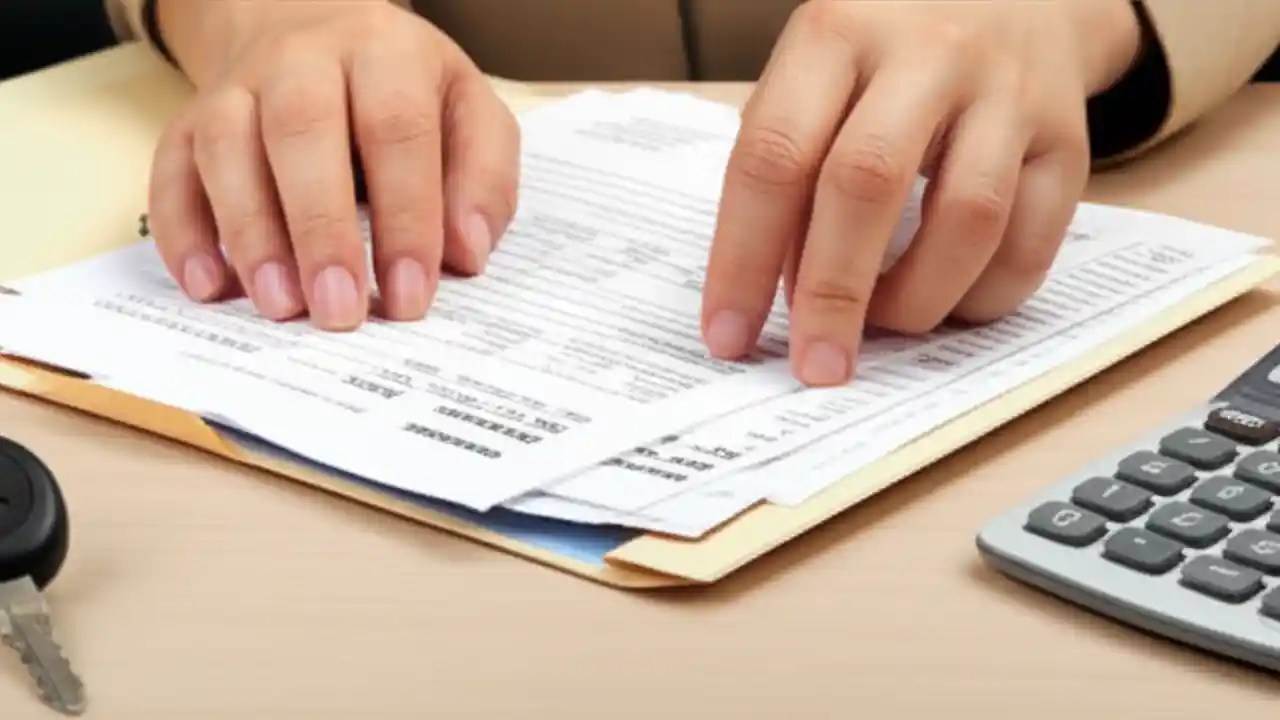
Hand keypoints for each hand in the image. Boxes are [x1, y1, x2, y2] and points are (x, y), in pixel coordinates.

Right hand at [147, 1, 519, 329]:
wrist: (315, 26)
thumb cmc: (406, 94)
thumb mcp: (468, 114)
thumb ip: (482, 179)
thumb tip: (466, 253)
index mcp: (386, 52)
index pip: (397, 130)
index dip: (406, 218)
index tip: (409, 295)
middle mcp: (303, 57)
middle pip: (303, 130)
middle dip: (322, 229)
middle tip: (339, 310)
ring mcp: (239, 85)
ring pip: (226, 147)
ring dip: (251, 234)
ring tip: (281, 306)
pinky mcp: (189, 119)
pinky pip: (170, 170)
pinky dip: (183, 232)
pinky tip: (208, 287)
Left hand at [701, 0, 1141, 384]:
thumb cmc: (887, 54)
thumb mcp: (819, 76)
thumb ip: (790, 166)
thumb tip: (773, 291)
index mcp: (838, 31)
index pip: (774, 155)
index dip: (743, 258)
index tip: (729, 334)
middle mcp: (927, 51)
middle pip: (866, 185)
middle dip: (832, 296)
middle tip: (816, 366)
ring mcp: (1007, 90)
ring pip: (966, 220)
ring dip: (915, 300)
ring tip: (885, 325)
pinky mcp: (1068, 137)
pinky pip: (1033, 243)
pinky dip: (984, 297)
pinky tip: (950, 303)